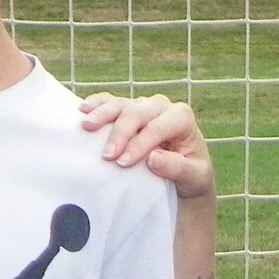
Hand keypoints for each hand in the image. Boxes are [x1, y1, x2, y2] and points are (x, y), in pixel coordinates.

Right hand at [80, 92, 216, 199]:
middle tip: (106, 156)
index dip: (139, 144)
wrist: (185, 171)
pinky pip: (109, 101)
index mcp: (181, 117)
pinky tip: (83, 111)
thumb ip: (178, 168)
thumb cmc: (192, 174)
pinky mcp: (127, 109)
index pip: (157, 127)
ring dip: (102, 115)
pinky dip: (96, 105)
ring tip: (86, 126)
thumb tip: (153, 159)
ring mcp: (142, 105)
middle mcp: (161, 106)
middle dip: (120, 133)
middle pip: (136, 112)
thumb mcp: (195, 177)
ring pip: (120, 104)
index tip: (123, 163)